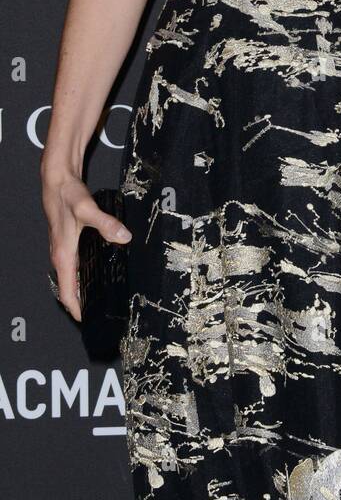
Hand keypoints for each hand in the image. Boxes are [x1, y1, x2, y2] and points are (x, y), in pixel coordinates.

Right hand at [42, 169, 131, 321]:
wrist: (57, 180)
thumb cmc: (67, 195)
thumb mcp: (88, 209)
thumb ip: (106, 223)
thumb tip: (124, 237)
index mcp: (63, 255)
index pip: (67, 292)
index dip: (77, 309)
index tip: (88, 320)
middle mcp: (61, 256)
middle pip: (70, 288)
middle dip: (83, 302)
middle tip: (102, 311)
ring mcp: (63, 249)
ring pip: (73, 277)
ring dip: (84, 288)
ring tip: (103, 296)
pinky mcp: (68, 241)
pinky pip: (76, 265)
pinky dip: (84, 273)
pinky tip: (100, 269)